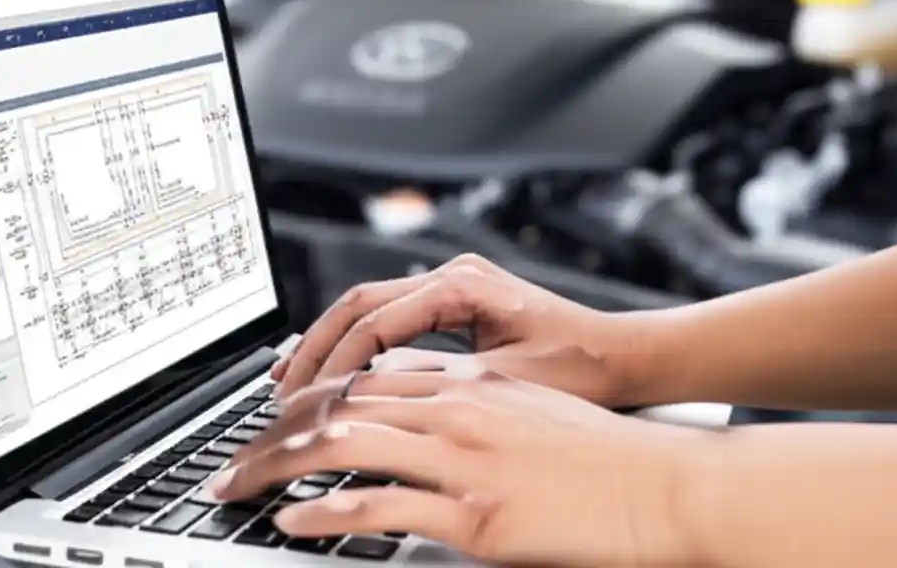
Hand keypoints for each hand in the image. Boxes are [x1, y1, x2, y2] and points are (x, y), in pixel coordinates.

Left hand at [210, 369, 709, 566]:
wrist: (663, 486)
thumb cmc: (604, 457)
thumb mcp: (527, 414)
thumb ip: (468, 408)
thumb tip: (416, 420)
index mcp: (468, 383)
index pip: (361, 375)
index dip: (303, 397)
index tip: (271, 422)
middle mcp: (456, 409)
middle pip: (337, 403)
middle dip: (270, 431)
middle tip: (233, 460)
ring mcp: (462, 459)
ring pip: (341, 444)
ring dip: (275, 466)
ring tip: (238, 487)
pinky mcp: (474, 513)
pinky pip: (376, 505)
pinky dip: (324, 512)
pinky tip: (294, 520)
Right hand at [272, 254, 644, 406]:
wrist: (623, 358)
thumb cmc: (580, 368)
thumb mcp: (503, 383)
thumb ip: (436, 383)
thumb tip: (368, 396)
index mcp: (461, 286)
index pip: (372, 322)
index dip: (333, 366)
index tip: (305, 402)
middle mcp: (452, 275)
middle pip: (358, 305)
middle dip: (314, 349)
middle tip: (279, 392)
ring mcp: (452, 286)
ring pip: (368, 309)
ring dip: (329, 346)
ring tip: (291, 383)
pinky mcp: (455, 304)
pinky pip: (390, 319)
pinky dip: (357, 346)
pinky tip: (336, 374)